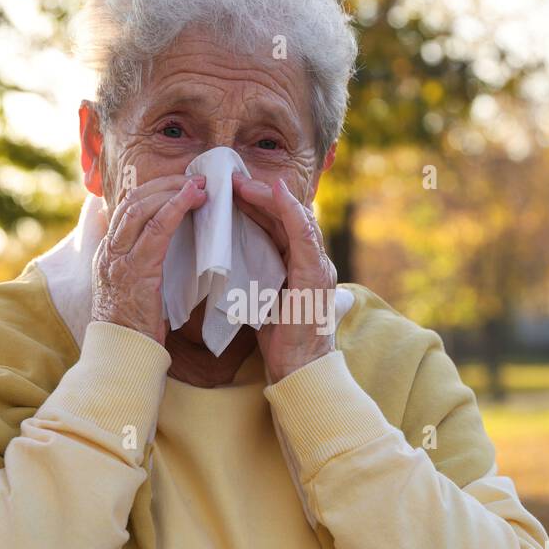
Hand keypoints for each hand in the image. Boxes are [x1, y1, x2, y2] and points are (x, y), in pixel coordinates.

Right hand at [92, 174, 205, 343]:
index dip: (151, 191)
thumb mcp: (137, 291)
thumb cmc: (137, 329)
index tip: (176, 184)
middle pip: (132, 201)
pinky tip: (192, 198)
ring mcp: (119, 258)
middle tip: (193, 178)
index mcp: (108, 255)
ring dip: (172, 190)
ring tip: (198, 184)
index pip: (125, 209)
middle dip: (164, 184)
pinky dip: (175, 207)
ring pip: (141, 208)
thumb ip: (145, 267)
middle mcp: (109, 251)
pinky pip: (156, 228)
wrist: (124, 354)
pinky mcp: (136, 269)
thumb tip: (163, 252)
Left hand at [233, 173, 337, 379]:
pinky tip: (277, 192)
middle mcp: (312, 260)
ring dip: (269, 198)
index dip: (256, 206)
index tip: (231, 192)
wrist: (297, 368)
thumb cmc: (280, 339)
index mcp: (299, 265)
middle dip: (259, 196)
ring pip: (295, 218)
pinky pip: (304, 236)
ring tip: (243, 183)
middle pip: (286, 217)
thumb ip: (256, 275)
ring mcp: (317, 266)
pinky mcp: (315, 275)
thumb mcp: (262, 298)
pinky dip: (291, 211)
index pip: (278, 225)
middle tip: (231, 180)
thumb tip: (231, 259)